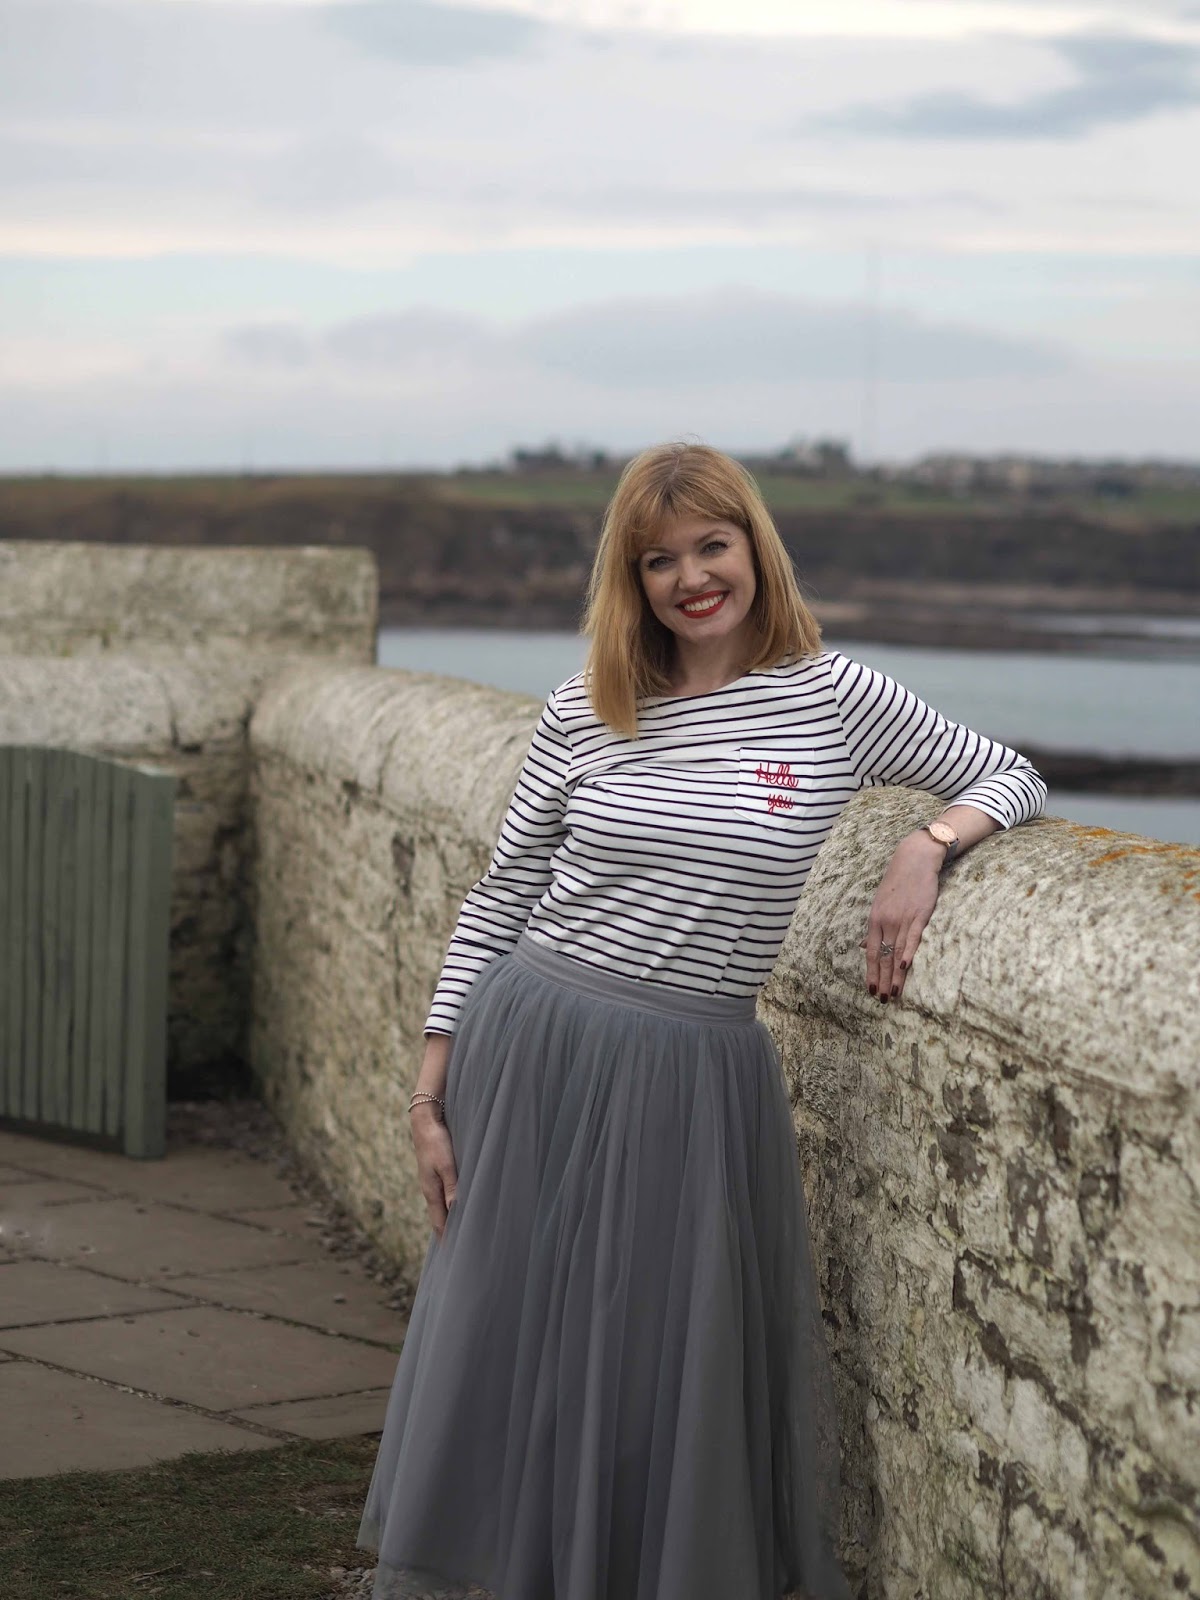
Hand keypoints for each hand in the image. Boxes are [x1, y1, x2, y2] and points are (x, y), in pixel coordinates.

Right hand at [410, 1105, 457, 1239]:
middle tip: (457, 1252)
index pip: (439, 1222)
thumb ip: (452, 1186)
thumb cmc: (437, 1141)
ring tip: (457, 1234)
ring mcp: (431, 1181)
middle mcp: (430, 1189)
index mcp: (431, 1191)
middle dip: (447, 1234)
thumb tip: (455, 1210)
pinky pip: (442, 1196)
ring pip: (441, 1207)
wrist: (424, 1120)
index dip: (446, 1238)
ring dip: (448, 1221)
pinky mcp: (435, 1173)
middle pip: (439, 1218)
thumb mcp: (447, 1164)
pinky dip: (448, 1207)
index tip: (454, 1255)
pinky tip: (455, 1208)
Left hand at [859, 831, 943, 1002]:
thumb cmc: (898, 883)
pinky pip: (912, 938)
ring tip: (894, 993)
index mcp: (875, 920)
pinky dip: (908, 953)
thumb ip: (875, 927)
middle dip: (882, 980)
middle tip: (882, 1000)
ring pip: (897, 952)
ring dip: (895, 975)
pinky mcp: (919, 915)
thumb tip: (864, 946)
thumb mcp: (880, 904)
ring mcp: (902, 919)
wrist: (914, 860)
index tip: (870, 989)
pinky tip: (905, 967)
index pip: (872, 952)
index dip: (871, 972)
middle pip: (883, 956)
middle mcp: (886, 921)